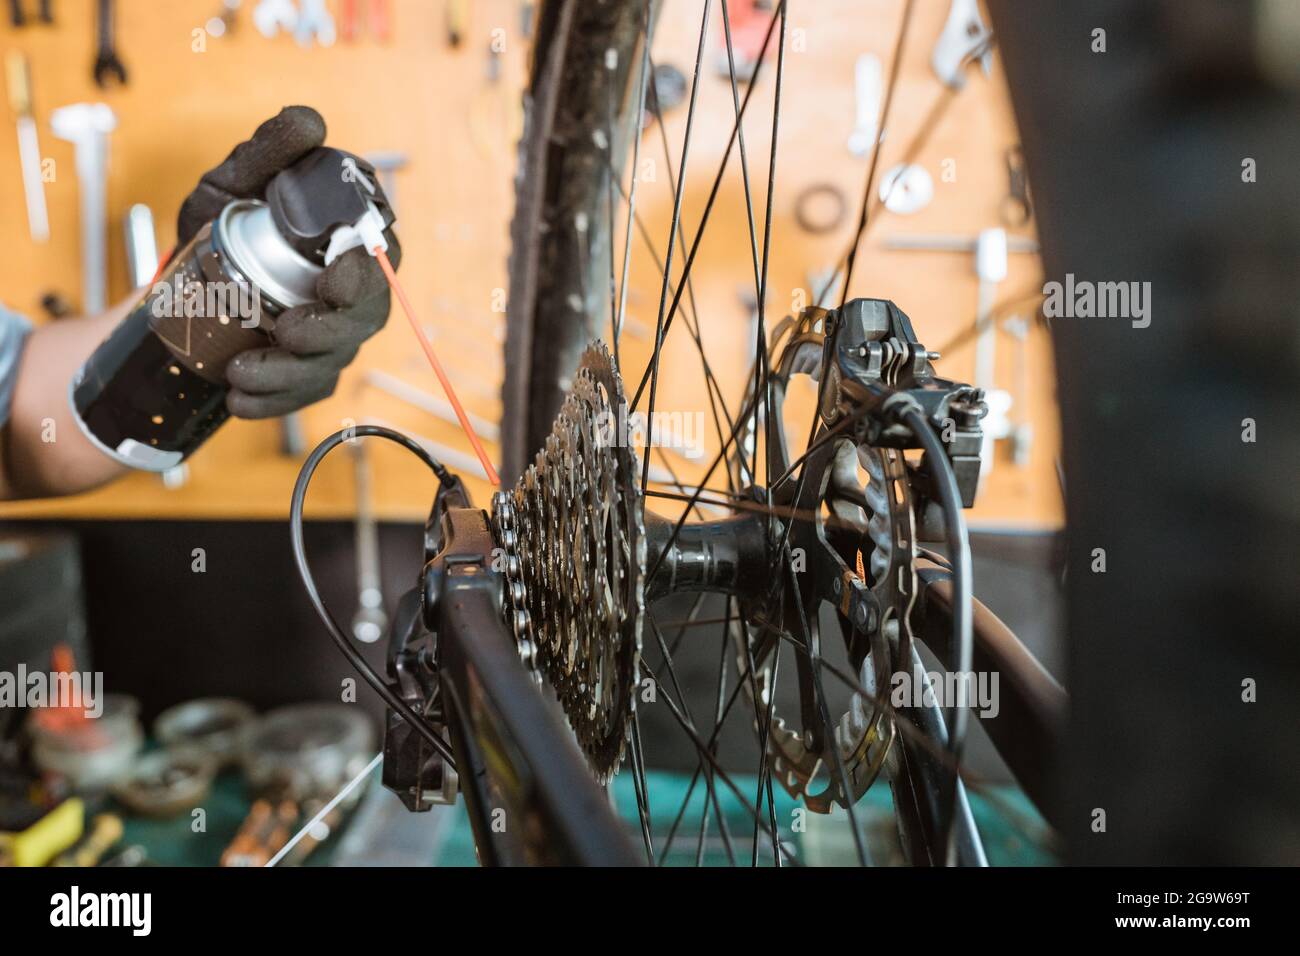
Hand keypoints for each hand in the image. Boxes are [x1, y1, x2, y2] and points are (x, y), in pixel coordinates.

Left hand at [177, 106, 400, 418]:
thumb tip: (308, 123)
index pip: (379, 258)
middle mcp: (350, 295)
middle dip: (330, 332)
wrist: (177, 291)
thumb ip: (268, 153)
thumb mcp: (231, 185)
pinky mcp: (308, 375)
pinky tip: (238, 398)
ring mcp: (332, 339)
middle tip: (287, 330)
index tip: (334, 277)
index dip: (365, 272)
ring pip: (332, 363)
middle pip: (366, 320)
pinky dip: (271, 402)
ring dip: (290, 374)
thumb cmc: (217, 233)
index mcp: (344, 244)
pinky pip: (303, 395)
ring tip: (241, 371)